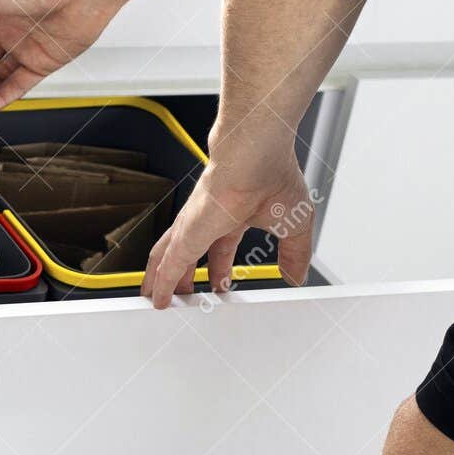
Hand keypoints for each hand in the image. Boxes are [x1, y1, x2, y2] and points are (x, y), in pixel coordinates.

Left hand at [141, 154, 314, 308]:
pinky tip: (157, 298)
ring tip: (157, 300)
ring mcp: (193, 225)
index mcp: (235, 215)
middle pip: (189, 254)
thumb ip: (294, 254)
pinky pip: (167, 265)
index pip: (221, 248)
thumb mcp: (293, 226)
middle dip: (184, 277)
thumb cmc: (273, 174)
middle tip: (181, 295)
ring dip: (163, 281)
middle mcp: (209, 220)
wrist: (254, 154)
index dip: (219, 268)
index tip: (219, 285)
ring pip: (169, 258)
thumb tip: (296, 276)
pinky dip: (160, 284)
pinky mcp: (184, 233)